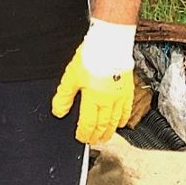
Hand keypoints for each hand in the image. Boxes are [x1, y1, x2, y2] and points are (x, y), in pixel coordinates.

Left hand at [50, 18, 136, 143]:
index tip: (81, 138)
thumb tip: (58, 112)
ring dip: (109, 130)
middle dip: (97, 135)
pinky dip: (122, 119)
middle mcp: (108, 100)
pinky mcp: (127, 89)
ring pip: (115, 120)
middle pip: (103, 125)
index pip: (88, 123)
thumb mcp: (70, 77)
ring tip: (105, 136)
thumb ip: (64, 97)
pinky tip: (120, 122)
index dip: (84, 133)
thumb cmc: (90, 57)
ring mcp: (119, 96)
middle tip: (93, 141)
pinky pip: (126, 109)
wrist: (110, 43)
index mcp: (93, 98)